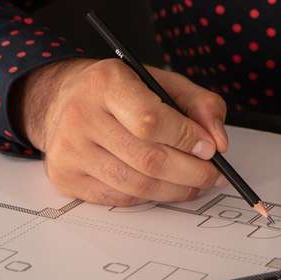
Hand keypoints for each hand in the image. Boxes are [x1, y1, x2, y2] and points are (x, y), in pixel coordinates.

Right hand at [15, 58, 229, 205]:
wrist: (62, 99)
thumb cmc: (119, 90)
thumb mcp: (161, 81)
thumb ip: (199, 104)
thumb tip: (218, 142)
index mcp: (106, 82)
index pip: (151, 120)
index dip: (186, 139)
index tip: (210, 148)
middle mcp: (81, 115)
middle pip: (147, 159)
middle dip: (191, 172)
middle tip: (213, 175)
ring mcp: (70, 150)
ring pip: (136, 185)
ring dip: (175, 190)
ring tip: (195, 184)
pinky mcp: (65, 177)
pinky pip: (119, 198)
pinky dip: (149, 197)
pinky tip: (164, 187)